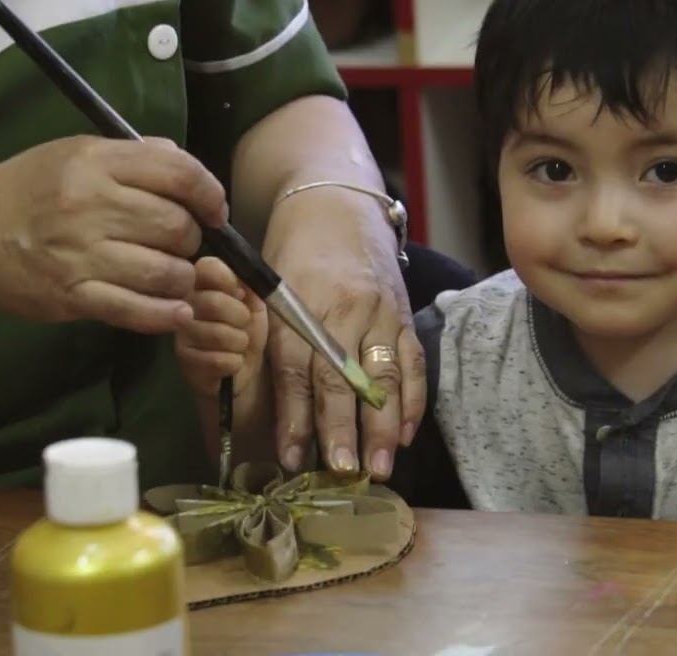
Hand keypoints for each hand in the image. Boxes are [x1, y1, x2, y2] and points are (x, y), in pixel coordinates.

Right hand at [0, 135, 227, 333]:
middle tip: (181, 243)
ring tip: (175, 274)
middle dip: (193, 238)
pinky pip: (137, 311)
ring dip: (183, 278)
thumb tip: (183, 159)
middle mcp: (91, 206)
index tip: (215, 210)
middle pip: (178, 227)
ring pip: (165, 273)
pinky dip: (166, 314)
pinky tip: (178, 311)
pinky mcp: (74, 296)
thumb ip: (133, 156)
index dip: (210, 194)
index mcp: (96, 163)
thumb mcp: (76, 152)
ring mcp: (82, 255)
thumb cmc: (28, 188)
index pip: (179, 174)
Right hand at [176, 257, 268, 398]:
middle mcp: (185, 306)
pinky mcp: (185, 363)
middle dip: (239, 315)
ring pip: (216, 334)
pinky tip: (232, 362)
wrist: (245, 372)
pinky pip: (217, 360)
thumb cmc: (247, 331)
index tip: (241, 293)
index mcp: (203, 285)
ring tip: (239, 345)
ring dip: (239, 342)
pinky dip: (234, 362)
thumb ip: (249, 288)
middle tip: (244, 324)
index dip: (227, 278)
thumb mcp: (255, 306)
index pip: (207, 267)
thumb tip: (241, 282)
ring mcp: (182, 335)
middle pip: (212, 302)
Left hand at [261, 190, 424, 480]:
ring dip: (383, 426)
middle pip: (341, 378)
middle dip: (342, 430)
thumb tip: (264, 406)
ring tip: (380, 468)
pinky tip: (405, 434)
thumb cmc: (289, 252)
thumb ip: (268, 338)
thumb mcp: (266, 287)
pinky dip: (412, 400)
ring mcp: (379, 311)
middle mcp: (341, 308)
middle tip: (343, 474)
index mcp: (297, 304)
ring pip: (383, 375)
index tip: (293, 458)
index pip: (295, 369)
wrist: (335, 202)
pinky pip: (413, 362)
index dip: (295, 417)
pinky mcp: (402, 313)